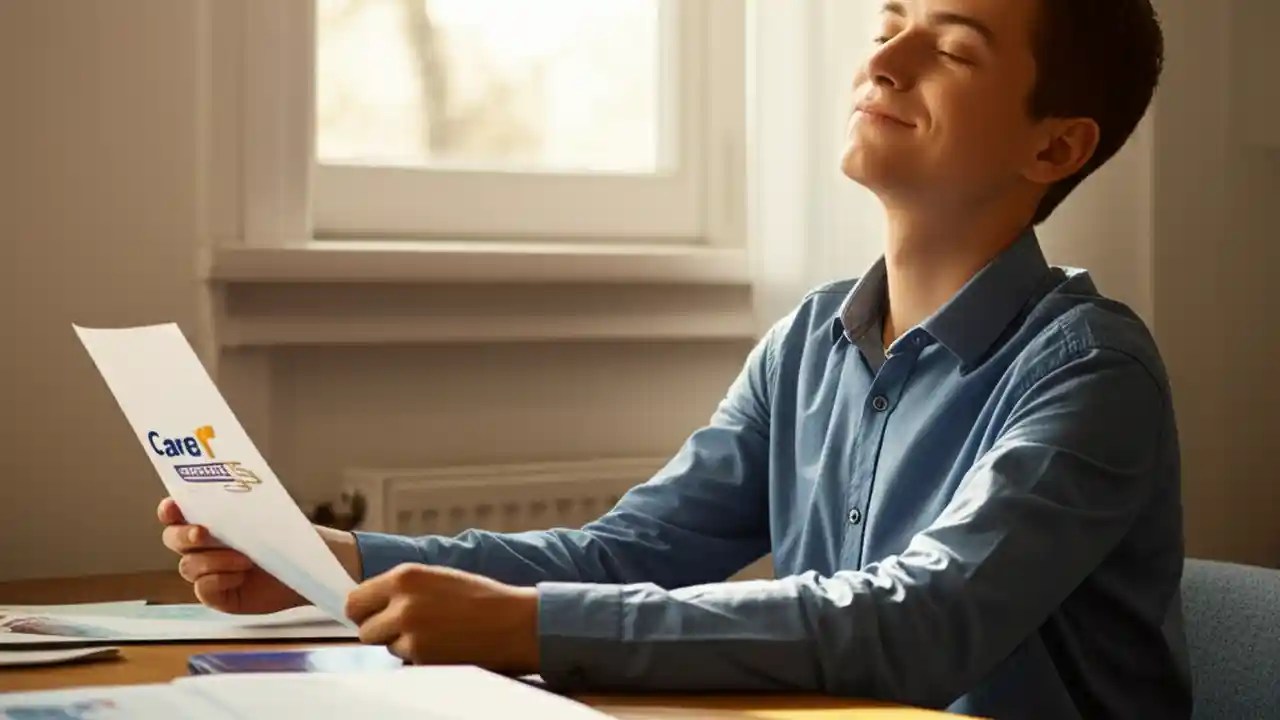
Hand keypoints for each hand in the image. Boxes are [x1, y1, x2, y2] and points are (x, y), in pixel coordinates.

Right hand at [158, 497, 304, 613]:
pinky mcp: (217, 596)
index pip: (176, 514)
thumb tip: (225, 493)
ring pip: (189, 566)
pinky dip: (219, 580)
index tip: (172, 506)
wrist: (309, 568)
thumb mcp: (268, 517)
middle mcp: (202, 547)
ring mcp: (207, 572)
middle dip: (184, 535)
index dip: (169, 510)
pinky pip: (203, 588)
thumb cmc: (289, 537)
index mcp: (210, 521)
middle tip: (202, 532)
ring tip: (246, 560)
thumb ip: (243, 509)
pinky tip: (240, 577)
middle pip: (173, 539)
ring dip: (214, 560)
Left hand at [345, 564, 539, 673]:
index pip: (355, 600)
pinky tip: (443, 645)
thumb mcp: (436, 578)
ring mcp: (411, 633)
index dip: (365, 611)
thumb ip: (402, 588)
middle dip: (380, 631)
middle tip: (404, 628)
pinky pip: (406, 661)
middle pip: (363, 628)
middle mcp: (403, 603)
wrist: (514, 622)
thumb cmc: (480, 598)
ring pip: (386, 646)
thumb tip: (370, 605)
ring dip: (402, 644)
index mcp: (405, 576)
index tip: (374, 614)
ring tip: (434, 633)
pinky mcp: (422, 658)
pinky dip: (419, 658)